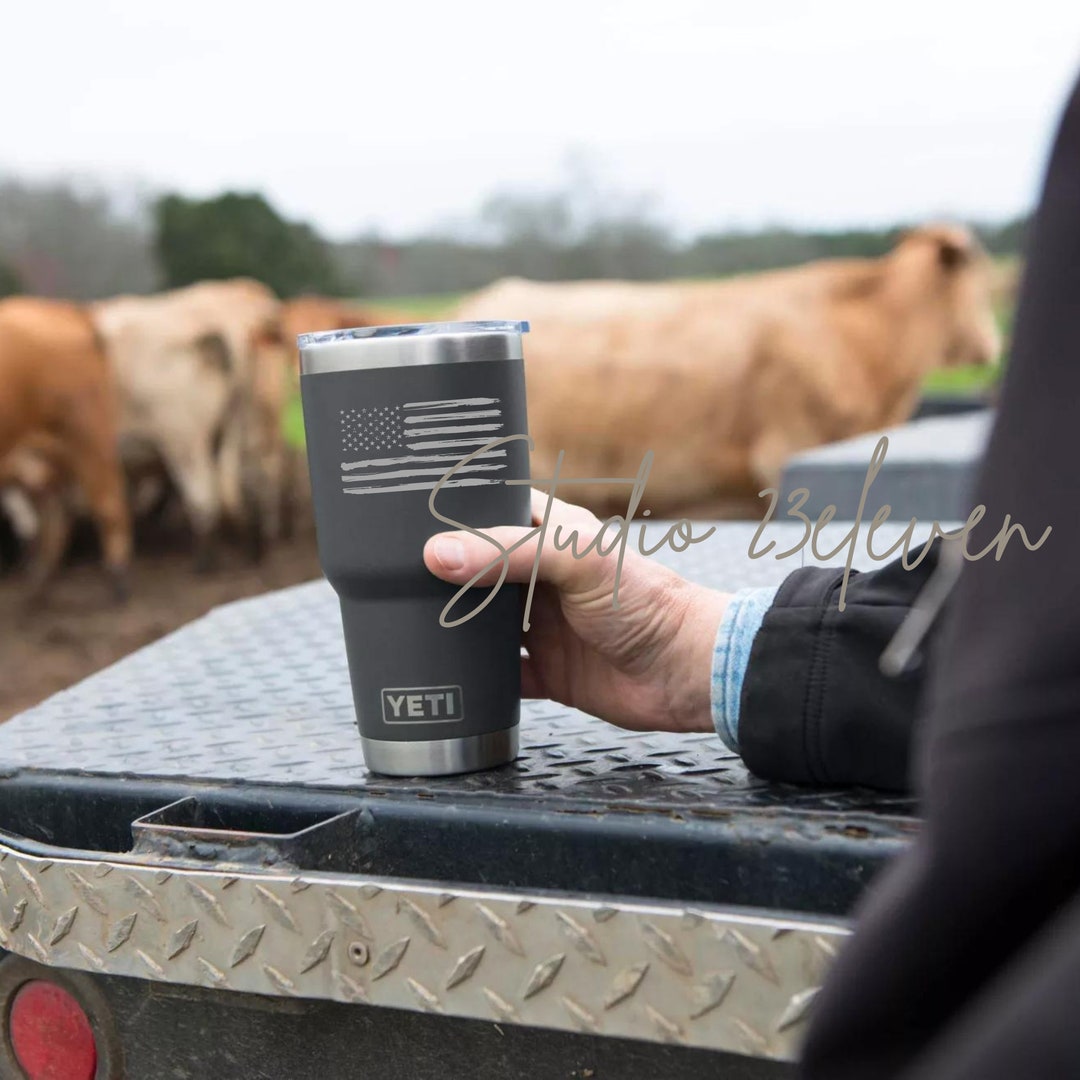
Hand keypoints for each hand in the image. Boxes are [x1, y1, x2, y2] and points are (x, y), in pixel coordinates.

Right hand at [423, 490, 729, 733]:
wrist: (686, 672)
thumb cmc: (647, 601)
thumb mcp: (577, 561)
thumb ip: (508, 555)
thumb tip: (439, 553)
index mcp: (550, 537)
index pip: (494, 512)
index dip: (458, 512)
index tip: (408, 514)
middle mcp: (541, 580)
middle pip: (479, 573)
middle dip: (444, 576)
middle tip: (391, 577)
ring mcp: (542, 628)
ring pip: (483, 625)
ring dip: (456, 628)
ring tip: (406, 624)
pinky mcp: (548, 674)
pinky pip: (502, 677)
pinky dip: (478, 679)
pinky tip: (450, 678)